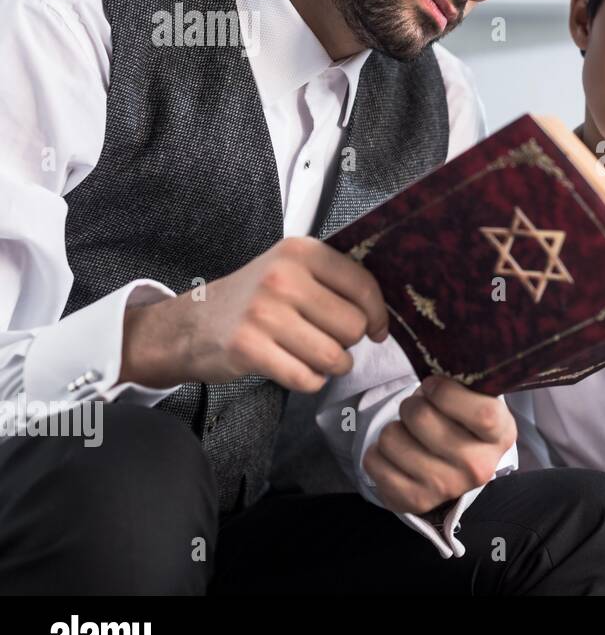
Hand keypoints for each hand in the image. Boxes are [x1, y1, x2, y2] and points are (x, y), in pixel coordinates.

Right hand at [120, 236, 388, 391]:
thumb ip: (335, 281)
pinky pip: (307, 379)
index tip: (375, 328)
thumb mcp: (292, 269)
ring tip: (312, 355)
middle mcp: (283, 277)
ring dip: (331, 366)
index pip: (363, 286)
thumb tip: (383, 314)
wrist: (191, 323)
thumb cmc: (253, 298)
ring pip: (334, 356)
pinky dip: (309, 381)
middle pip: (353, 326)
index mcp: (301, 252)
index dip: (378, 315)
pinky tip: (296, 368)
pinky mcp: (249, 348)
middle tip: (326, 339)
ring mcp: (264, 313)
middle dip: (347, 342)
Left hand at [362, 376, 516, 515]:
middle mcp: (478, 467)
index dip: (447, 392)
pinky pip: (374, 462)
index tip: (432, 385)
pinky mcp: (414, 501)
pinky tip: (396, 451)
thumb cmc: (464, 421)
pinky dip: (377, 451)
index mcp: (501, 435)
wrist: (459, 467)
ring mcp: (445, 488)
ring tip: (408, 432)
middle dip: (411, 404)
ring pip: (391, 438)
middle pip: (422, 419)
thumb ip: (466, 382)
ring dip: (393, 428)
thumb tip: (435, 360)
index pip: (481, 413)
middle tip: (418, 409)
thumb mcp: (479, 399)